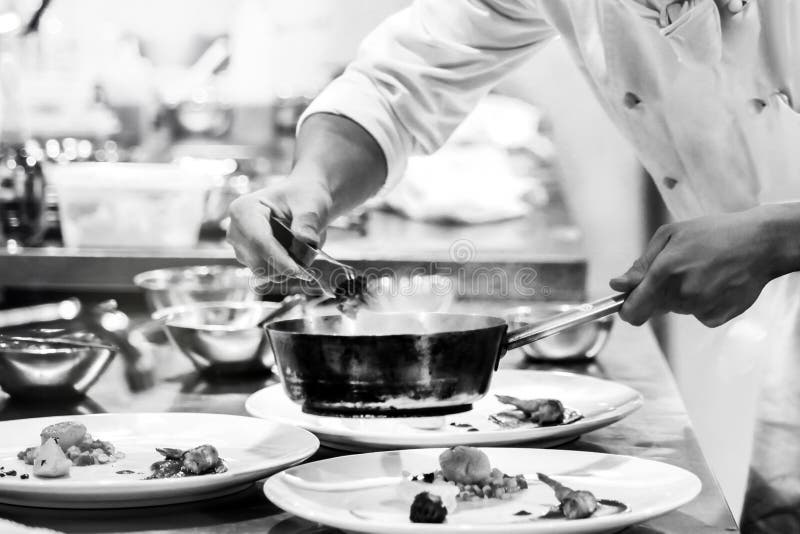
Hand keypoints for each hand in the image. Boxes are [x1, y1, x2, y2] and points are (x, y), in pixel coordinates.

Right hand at [226, 176, 331, 279]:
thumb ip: (308, 221)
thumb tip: (306, 239)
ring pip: (260, 269)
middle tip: (307, 262)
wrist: (304, 201)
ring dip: (283, 268)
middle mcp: (236, 229)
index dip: (277, 258)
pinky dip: (282, 270)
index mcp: (244, 209)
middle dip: (282, 265)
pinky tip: (294, 259)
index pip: (258, 240)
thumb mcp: (311, 203)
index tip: (296, 271)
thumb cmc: (305, 197)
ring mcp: (240, 246)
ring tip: (302, 254)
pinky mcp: (249, 258)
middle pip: (256, 259)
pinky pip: (265, 273)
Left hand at [610, 206, 783, 327]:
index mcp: (665, 272)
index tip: (625, 304)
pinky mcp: (718, 317)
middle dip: (657, 294)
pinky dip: (701, 303)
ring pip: (677, 310)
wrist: (760, 243)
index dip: (626, 310)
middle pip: (654, 309)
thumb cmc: (713, 233)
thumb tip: (617, 285)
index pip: (634, 310)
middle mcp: (681, 294)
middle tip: (677, 271)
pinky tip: (715, 283)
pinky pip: (698, 315)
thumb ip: (642, 264)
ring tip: (702, 271)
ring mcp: (701, 308)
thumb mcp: (670, 235)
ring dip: (681, 296)